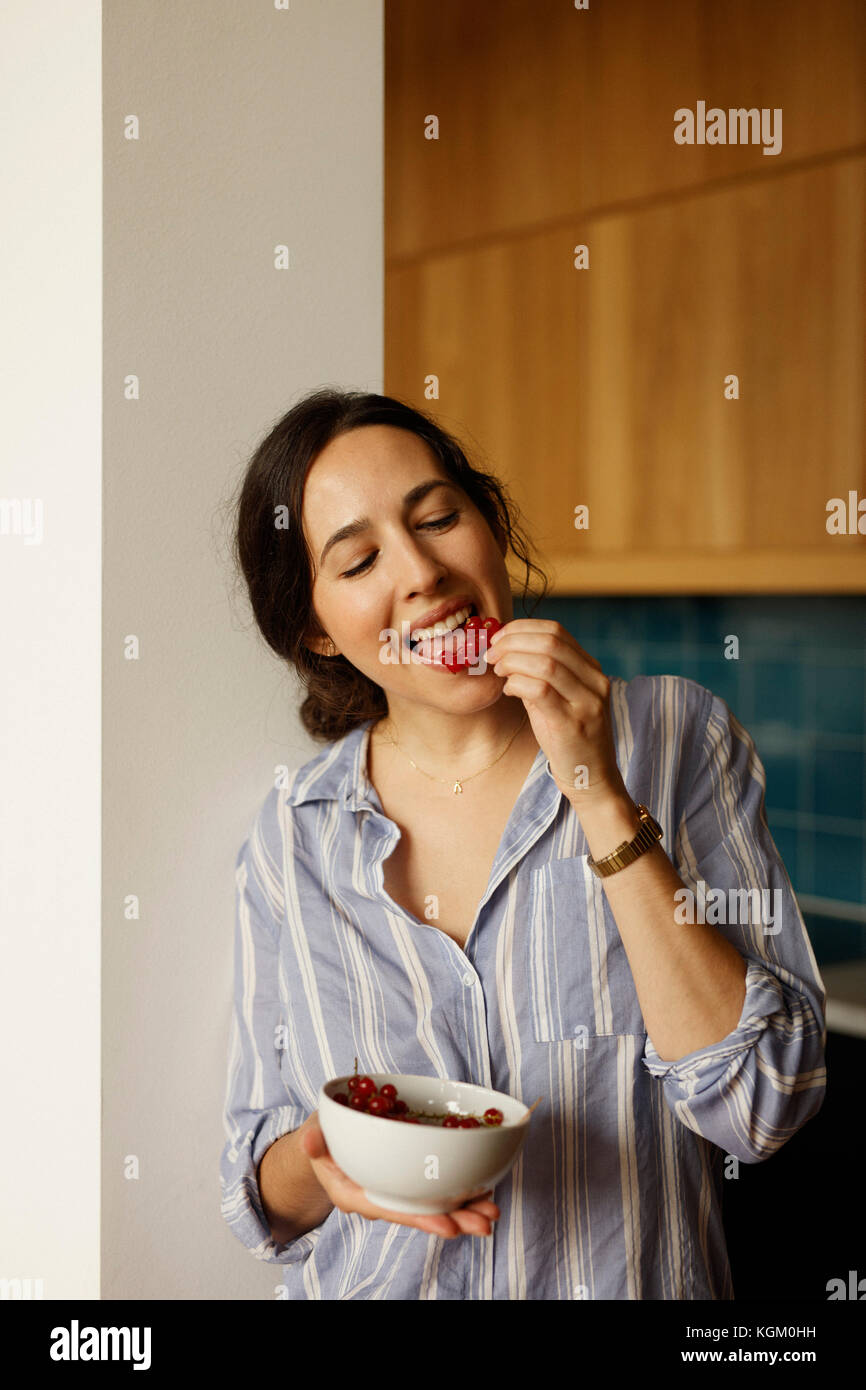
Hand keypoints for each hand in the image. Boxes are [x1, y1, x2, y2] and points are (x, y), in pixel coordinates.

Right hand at [299, 1112, 500, 1238]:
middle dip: (453, 1219)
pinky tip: (484, 1189)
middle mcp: (379, 1198)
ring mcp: (395, 1191)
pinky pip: (435, 1189)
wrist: (326, 1141)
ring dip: (463, 1209)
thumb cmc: (323, 1137)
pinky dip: (460, 1190)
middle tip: (485, 1222)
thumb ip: (313, 1139)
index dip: (418, 1218)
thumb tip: (310, 1142)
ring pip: (431, 1205)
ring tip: (492, 1211)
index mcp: (354, 1193)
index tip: (447, 1226)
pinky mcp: (408, 1179)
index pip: (389, 1209)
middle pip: (417, 1214)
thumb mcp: (314, 1133)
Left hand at [486, 618, 625, 798]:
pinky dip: (517, 684)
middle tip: (491, 654)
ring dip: (512, 661)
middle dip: (512, 643)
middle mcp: (595, 680)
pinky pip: (540, 690)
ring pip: (545, 663)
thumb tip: (505, 649)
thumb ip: (538, 673)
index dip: (521, 629)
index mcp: (591, 669)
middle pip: (550, 642)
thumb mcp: (558, 698)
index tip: (498, 638)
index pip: (556, 631)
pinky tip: (508, 689)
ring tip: (498, 670)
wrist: (591, 776)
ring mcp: (587, 701)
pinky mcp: (573, 722)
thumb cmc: (568, 736)